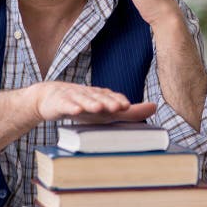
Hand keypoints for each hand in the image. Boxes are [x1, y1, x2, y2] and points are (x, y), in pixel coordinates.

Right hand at [31, 81, 155, 122]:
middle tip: (119, 107)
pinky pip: (65, 104)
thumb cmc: (85, 106)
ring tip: (98, 108)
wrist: (51, 98)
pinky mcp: (59, 103)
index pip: (111, 97)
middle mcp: (88, 94)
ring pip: (83, 99)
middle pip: (99, 97)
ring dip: (91, 103)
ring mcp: (73, 97)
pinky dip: (70, 106)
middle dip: (108, 102)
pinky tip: (75, 110)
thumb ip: (130, 112)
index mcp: (101, 96)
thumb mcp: (106, 112)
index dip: (118, 100)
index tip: (127, 105)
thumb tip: (155, 107)